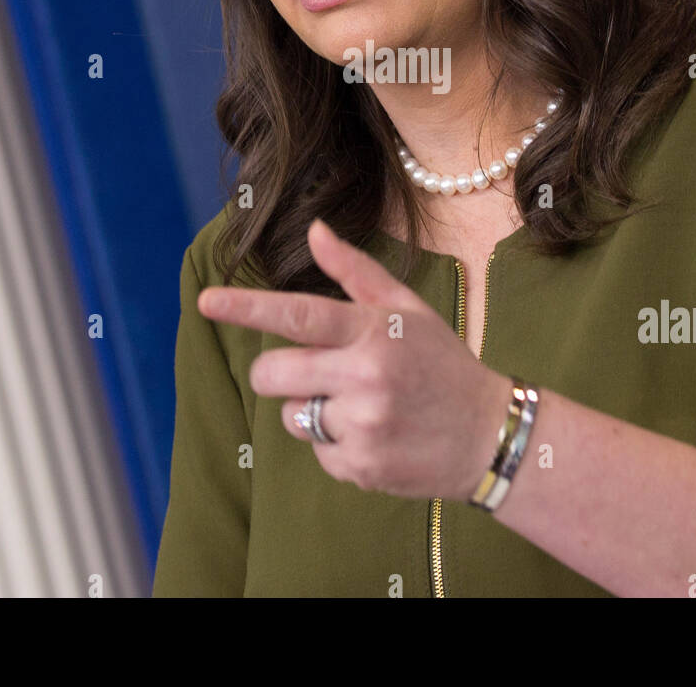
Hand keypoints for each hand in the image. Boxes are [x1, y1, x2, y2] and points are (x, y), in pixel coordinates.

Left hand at [196, 218, 510, 501]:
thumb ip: (355, 271)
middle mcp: (364, 377)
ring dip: (311, 411)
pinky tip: (374, 435)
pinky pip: (316, 453)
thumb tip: (314, 229)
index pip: (298, 315)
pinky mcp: (360, 467)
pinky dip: (335, 445)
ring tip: (361, 406)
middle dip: (278, 373)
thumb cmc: (442, 363)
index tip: (206, 301)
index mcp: (373, 331)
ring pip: (289, 417)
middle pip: (271, 373)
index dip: (247, 307)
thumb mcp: (407, 309)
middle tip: (315, 372)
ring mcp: (362, 426)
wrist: (488, 435)